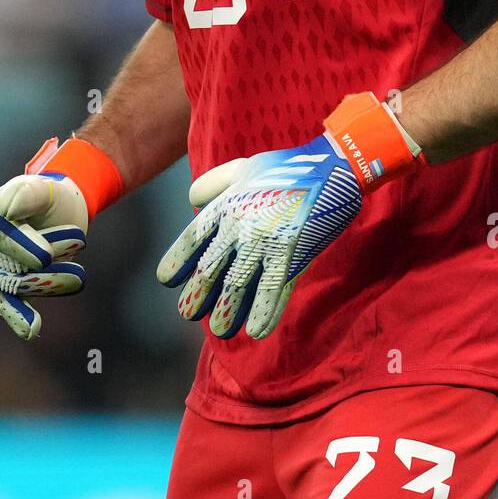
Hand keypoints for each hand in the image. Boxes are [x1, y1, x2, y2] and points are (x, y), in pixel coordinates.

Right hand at [0, 173, 88, 340]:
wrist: (59, 212)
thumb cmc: (49, 196)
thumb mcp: (41, 187)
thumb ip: (26, 194)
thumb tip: (6, 209)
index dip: (22, 246)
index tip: (46, 256)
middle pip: (7, 266)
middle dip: (43, 266)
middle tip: (79, 246)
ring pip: (18, 286)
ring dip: (50, 283)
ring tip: (79, 276)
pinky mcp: (7, 287)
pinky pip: (9, 305)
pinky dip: (19, 317)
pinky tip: (31, 330)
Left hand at [156, 134, 363, 340]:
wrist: (331, 168)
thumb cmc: (286, 168)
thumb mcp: (242, 167)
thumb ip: (212, 183)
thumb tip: (193, 204)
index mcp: (226, 204)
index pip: (193, 238)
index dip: (178, 260)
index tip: (166, 279)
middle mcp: (239, 226)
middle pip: (211, 267)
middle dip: (198, 294)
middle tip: (188, 313)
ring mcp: (264, 242)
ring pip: (237, 285)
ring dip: (226, 311)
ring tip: (219, 330)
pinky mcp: (290, 254)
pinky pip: (273, 290)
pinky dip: (264, 312)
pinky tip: (256, 331)